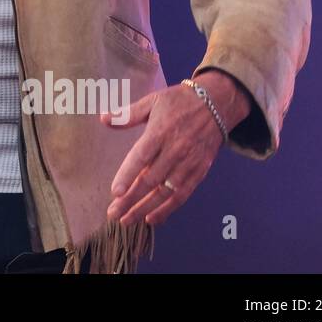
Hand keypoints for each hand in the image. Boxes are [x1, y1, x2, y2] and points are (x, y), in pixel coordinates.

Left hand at [99, 71, 248, 228]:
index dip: (127, 175)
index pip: (141, 157)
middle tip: (113, 212)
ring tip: (127, 220)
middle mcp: (175, 150)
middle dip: (131, 199)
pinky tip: (152, 218)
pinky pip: (182, 194)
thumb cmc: (180, 101)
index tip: (115, 192)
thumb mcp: (153, 101)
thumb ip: (128, 114)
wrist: (217, 103)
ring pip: (165, 192)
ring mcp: (189, 163)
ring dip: (145, 208)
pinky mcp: (199, 171)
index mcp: (160, 131)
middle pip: (150, 180)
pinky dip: (168, 209)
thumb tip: (104, 119)